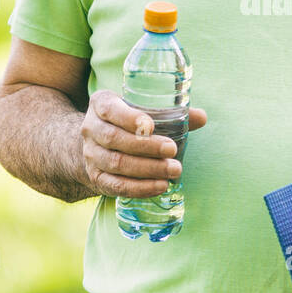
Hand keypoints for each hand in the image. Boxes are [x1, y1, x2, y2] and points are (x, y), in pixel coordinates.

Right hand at [80, 89, 207, 199]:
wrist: (99, 143)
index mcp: (101, 104)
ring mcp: (90, 155)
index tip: (151, 125)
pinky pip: (116, 186)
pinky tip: (160, 186)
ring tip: (174, 170)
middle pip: (115, 139)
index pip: (109, 109)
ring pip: (116, 164)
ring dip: (147, 169)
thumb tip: (201, 117)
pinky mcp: (96, 177)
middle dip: (146, 146)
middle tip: (172, 150)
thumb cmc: (128, 122)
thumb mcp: (143, 110)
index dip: (128, 118)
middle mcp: (90, 129)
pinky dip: (139, 188)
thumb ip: (171, 113)